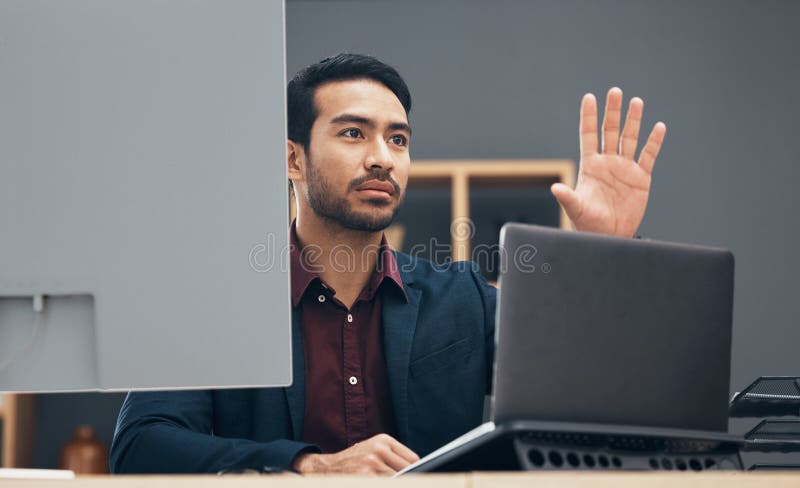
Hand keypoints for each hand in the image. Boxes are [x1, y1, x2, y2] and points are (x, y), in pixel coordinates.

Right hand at [292, 433, 419, 475]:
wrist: (327, 468)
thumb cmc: (355, 461)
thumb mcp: (374, 450)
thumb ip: (395, 457)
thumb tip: (418, 468)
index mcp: (383, 440)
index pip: (413, 459)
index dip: (416, 471)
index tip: (420, 476)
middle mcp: (378, 449)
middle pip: (408, 471)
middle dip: (408, 478)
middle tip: (411, 479)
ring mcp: (371, 465)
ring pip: (398, 478)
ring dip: (399, 480)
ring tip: (396, 479)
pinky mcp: (365, 477)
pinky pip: (387, 482)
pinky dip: (387, 483)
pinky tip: (381, 480)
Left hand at [551, 87, 665, 237]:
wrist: (609, 236)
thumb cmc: (588, 223)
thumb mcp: (577, 209)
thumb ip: (567, 197)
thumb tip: (555, 188)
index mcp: (590, 165)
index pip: (588, 135)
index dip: (588, 116)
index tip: (589, 97)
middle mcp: (608, 162)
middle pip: (610, 131)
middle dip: (612, 112)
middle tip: (615, 91)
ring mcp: (625, 168)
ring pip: (630, 138)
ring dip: (633, 120)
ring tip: (636, 101)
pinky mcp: (641, 178)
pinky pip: (648, 156)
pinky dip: (654, 142)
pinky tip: (658, 127)